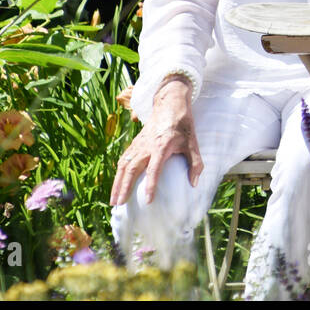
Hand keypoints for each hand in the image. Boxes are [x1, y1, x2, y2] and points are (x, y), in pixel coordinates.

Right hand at [109, 77, 202, 206]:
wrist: (169, 104)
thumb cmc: (183, 124)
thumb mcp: (193, 143)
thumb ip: (195, 163)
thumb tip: (194, 183)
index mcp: (162, 146)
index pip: (154, 169)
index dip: (150, 185)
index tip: (147, 201)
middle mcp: (147, 146)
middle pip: (132, 169)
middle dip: (124, 188)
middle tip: (120, 205)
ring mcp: (138, 144)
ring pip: (123, 166)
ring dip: (117, 183)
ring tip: (114, 200)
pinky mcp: (135, 143)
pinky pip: (123, 160)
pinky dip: (118, 173)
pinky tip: (116, 184)